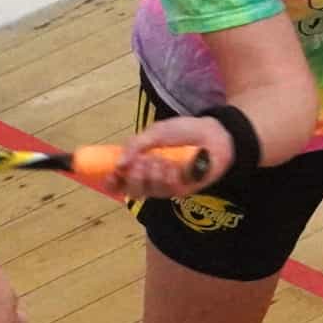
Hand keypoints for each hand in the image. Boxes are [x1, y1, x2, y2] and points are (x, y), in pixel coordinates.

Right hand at [116, 114, 232, 199]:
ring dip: (152, 174)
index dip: (112, 181)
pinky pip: (167, 189)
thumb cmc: (183, 132)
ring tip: (162, 160)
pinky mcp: (181, 190)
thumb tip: (118, 164)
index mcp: (140, 163)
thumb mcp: (155, 133)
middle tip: (142, 162)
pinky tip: (174, 167)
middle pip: (132, 190)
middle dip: (134, 176)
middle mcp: (151, 177)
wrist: (212, 134)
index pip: (120, 179)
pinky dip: (167, 177)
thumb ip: (135, 146)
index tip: (111, 175)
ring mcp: (166, 185)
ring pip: (149, 190)